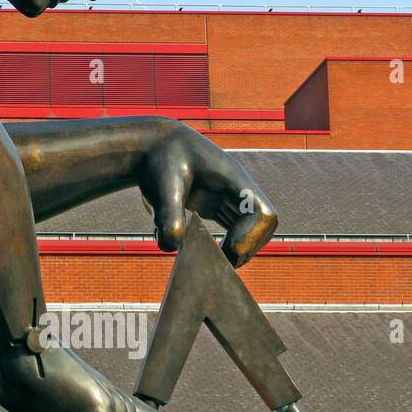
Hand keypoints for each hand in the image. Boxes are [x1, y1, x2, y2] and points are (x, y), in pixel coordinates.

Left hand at [138, 121, 277, 266]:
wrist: (148, 146)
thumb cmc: (157, 161)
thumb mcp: (159, 187)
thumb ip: (167, 216)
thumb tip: (173, 247)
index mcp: (232, 179)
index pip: (263, 214)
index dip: (250, 238)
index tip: (223, 251)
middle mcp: (235, 189)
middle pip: (262, 225)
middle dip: (246, 247)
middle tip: (218, 264)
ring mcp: (226, 197)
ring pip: (249, 228)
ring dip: (236, 248)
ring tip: (208, 263)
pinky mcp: (213, 205)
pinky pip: (230, 229)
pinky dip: (219, 244)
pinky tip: (190, 249)